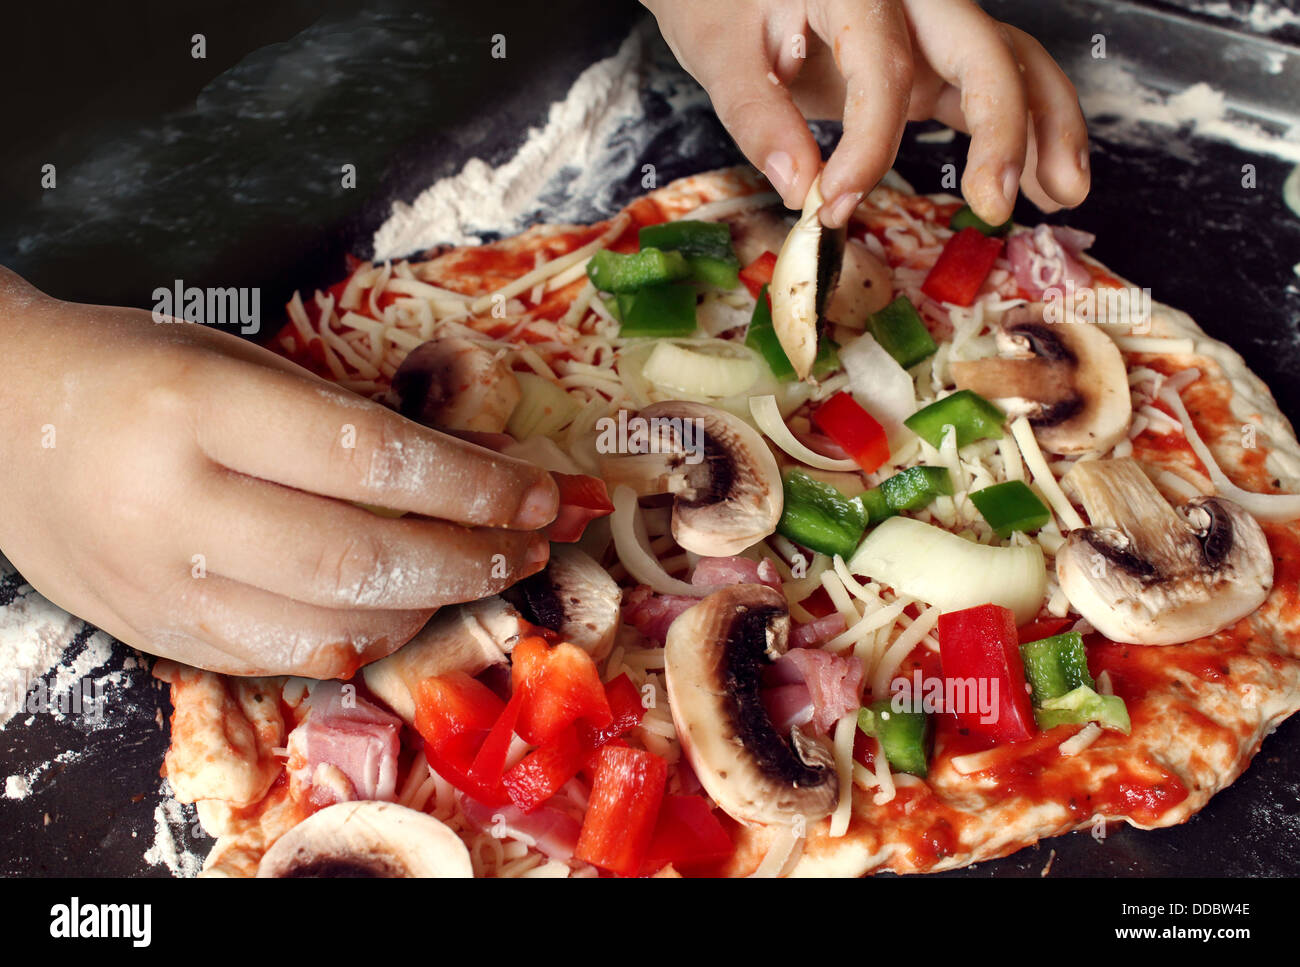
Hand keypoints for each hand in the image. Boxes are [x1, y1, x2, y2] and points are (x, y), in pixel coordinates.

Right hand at [0, 268, 556, 677]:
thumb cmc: (133, 371)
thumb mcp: (240, 360)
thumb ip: (347, 419)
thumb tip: (476, 471)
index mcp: (199, 406)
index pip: (373, 458)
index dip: (474, 485)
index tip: (539, 494)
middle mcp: (176, 504)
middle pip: (363, 558)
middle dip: (470, 559)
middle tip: (527, 546)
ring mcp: (161, 584)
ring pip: (331, 627)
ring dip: (429, 608)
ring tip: (477, 574)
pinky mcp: (156, 634)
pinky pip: (283, 658)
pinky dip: (361, 638)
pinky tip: (401, 607)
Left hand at [644, 0, 1089, 226]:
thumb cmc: (720, 2)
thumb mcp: (720, 53)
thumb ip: (758, 117)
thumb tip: (798, 185)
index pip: (881, 65)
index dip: (866, 143)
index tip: (833, 203)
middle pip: (981, 48)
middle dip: (1003, 127)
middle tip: (997, 203)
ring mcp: (930, 24)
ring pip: (1011, 61)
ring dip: (1045, 127)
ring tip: (1063, 193)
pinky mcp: (935, 55)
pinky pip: (996, 83)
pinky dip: (1026, 131)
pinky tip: (1044, 181)